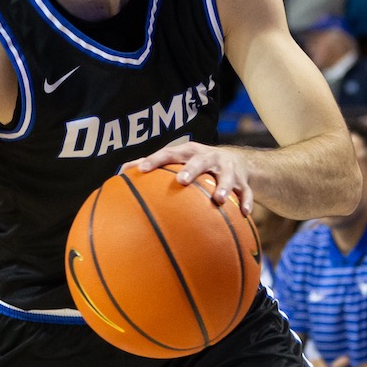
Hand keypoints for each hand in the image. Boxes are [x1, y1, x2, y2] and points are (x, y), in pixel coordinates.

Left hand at [131, 141, 253, 209]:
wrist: (236, 161)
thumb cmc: (195, 163)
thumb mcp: (177, 160)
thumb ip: (151, 165)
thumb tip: (121, 173)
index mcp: (188, 152)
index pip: (169, 153)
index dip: (155, 160)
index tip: (142, 169)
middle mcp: (208, 157)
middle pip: (199, 161)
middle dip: (191, 169)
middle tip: (182, 181)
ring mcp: (227, 169)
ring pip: (226, 177)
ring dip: (224, 187)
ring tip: (219, 200)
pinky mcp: (243, 181)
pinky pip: (246, 192)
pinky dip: (245, 202)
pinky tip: (245, 214)